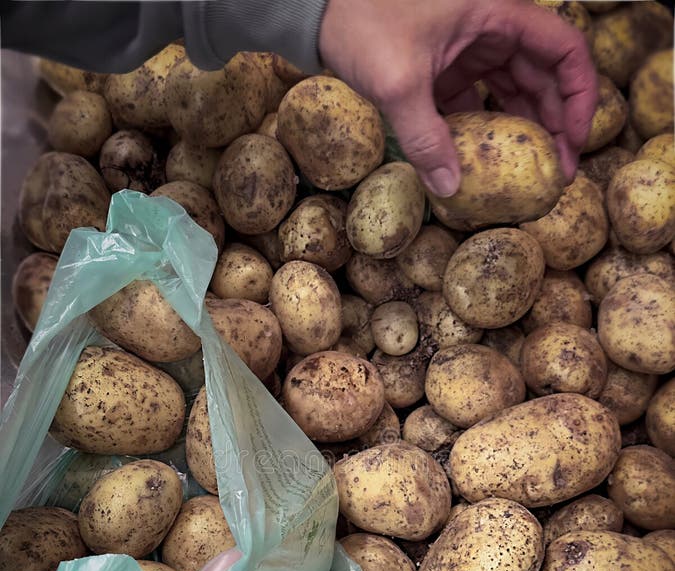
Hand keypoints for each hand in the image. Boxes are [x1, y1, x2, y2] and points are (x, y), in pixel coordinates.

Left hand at [318, 0, 596, 194]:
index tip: (574, 142)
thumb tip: (449, 187)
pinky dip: (483, 126)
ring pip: (512, 88)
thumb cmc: (361, 20)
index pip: (565, 51)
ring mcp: (468, 46)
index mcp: (497, 13)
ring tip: (527, 172)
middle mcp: (491, 27)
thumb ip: (426, 138)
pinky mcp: (444, 64)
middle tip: (556, 172)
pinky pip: (478, 97)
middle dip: (554, 123)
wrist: (318, 7)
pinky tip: (482, 159)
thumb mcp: (398, 83)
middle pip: (543, 76)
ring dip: (522, 128)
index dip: (580, 97)